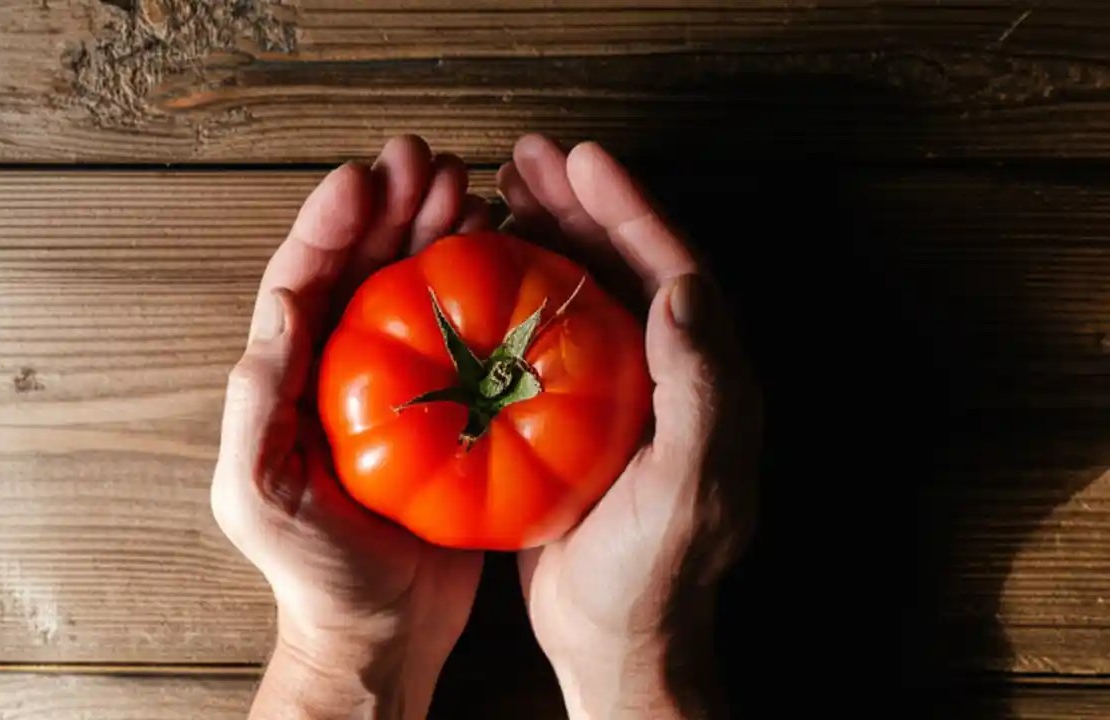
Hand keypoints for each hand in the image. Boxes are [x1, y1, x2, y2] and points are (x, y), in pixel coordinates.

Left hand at [210, 136, 491, 719]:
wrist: (381, 630)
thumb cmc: (314, 571)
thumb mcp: (259, 494)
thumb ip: (258, 402)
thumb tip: (281, 304)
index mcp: (288, 377)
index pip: (302, 280)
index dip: (327, 223)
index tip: (361, 177)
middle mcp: (339, 367)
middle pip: (360, 266)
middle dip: (390, 206)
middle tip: (427, 160)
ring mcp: (397, 385)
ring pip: (412, 286)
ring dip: (434, 230)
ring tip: (466, 186)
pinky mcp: (448, 407)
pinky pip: (462, 332)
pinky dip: (477, 286)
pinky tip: (499, 252)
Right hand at [501, 136, 760, 718]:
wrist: (614, 638)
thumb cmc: (653, 574)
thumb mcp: (689, 491)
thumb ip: (702, 391)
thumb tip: (683, 287)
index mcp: (707, 377)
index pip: (675, 268)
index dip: (631, 207)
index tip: (583, 160)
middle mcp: (669, 372)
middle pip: (627, 263)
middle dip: (580, 203)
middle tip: (524, 157)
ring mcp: (620, 391)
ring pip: (583, 290)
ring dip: (545, 235)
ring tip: (497, 191)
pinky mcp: (575, 415)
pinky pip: (545, 334)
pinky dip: (514, 293)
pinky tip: (477, 273)